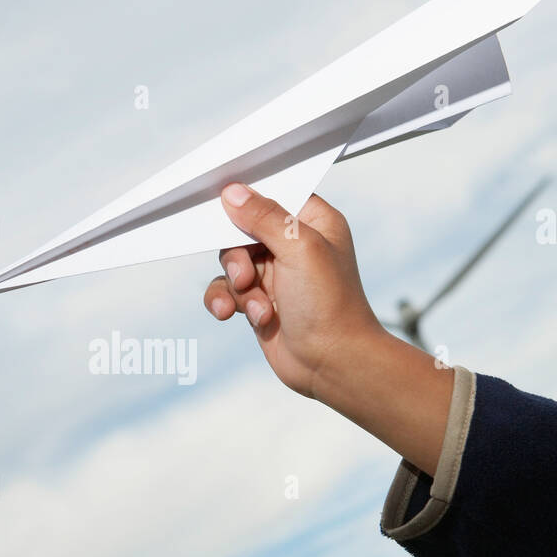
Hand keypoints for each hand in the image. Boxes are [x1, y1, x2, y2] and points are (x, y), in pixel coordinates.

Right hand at [202, 182, 452, 475]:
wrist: (332, 364)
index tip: (224, 206)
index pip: (273, 193)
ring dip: (236, 285)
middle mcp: (293, 244)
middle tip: (247, 275)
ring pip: (230, 262)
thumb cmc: (330, 307)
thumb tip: (233, 192)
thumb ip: (265, 217)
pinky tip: (235, 315)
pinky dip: (226, 302)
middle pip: (242, 229)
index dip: (247, 198)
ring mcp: (275, 273)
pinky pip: (226, 290)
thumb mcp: (300, 249)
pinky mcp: (259, 300)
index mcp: (313, 222)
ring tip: (256, 305)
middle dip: (237, 256)